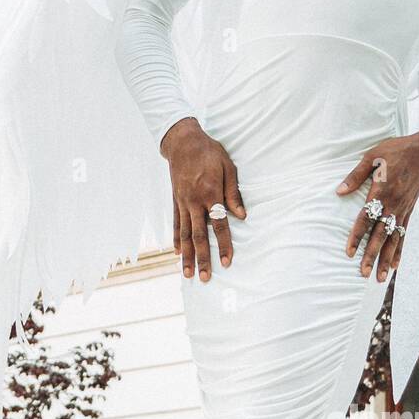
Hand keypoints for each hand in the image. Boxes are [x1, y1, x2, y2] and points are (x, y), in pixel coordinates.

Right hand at [161, 117, 244, 282]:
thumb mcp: (227, 167)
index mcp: (210, 193)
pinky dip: (177, 239)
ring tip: (188, 274)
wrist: (182, 141)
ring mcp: (182, 202)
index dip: (225, 245)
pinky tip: (177, 253)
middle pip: (200, 236)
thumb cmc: (209, 152)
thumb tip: (242, 216)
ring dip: (187, 256)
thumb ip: (234, 193)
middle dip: (203, 259)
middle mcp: (194, 201)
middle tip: (205, 278)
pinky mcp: (176, 201)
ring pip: (185, 234)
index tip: (227, 262)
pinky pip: (176, 224)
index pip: (219, 225)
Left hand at [337, 123, 418, 282]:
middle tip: (363, 274)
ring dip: (386, 260)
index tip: (349, 252)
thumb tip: (339, 192)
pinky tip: (395, 266)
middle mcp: (393, 205)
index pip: (366, 218)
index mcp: (382, 191)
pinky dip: (399, 251)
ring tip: (380, 278)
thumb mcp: (372, 156)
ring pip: (393, 240)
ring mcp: (403, 210)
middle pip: (380, 235)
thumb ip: (356, 176)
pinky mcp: (409, 212)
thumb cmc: (396, 150)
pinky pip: (403, 235)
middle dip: (371, 256)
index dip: (357, 236)